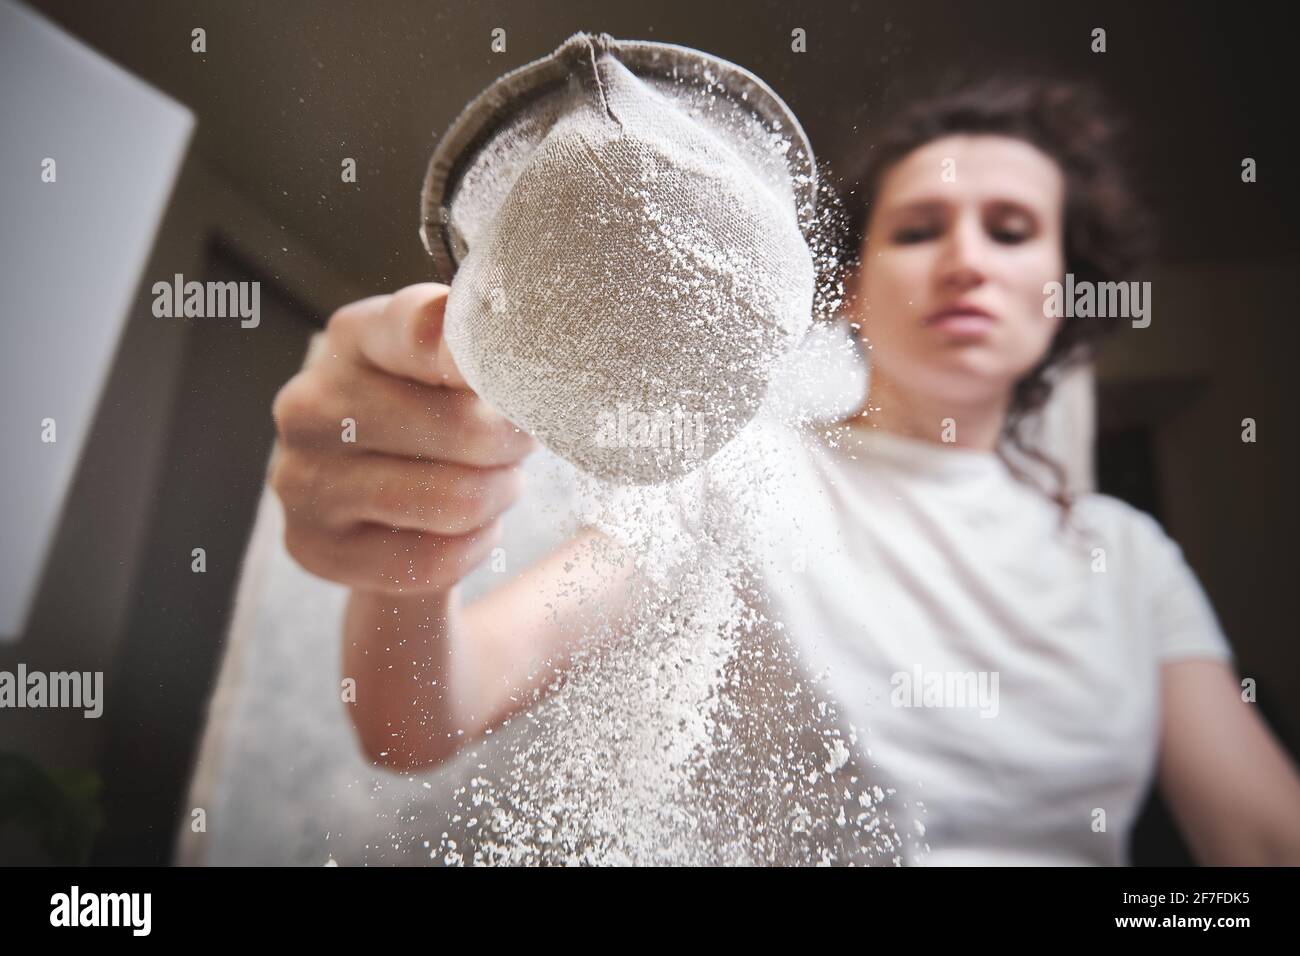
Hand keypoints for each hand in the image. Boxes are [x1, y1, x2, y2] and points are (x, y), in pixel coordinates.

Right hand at [270, 283, 533, 594]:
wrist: (379, 498)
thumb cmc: (432, 412)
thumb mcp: (453, 365)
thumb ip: (482, 347)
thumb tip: (516, 348)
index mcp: (357, 336)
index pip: (418, 327)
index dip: (469, 349)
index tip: (505, 363)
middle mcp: (311, 403)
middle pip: (465, 429)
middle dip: (513, 444)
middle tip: (516, 444)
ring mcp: (301, 478)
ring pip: (456, 502)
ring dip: (497, 497)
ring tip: (491, 484)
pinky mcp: (313, 547)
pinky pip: (435, 562)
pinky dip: (472, 548)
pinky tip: (462, 528)